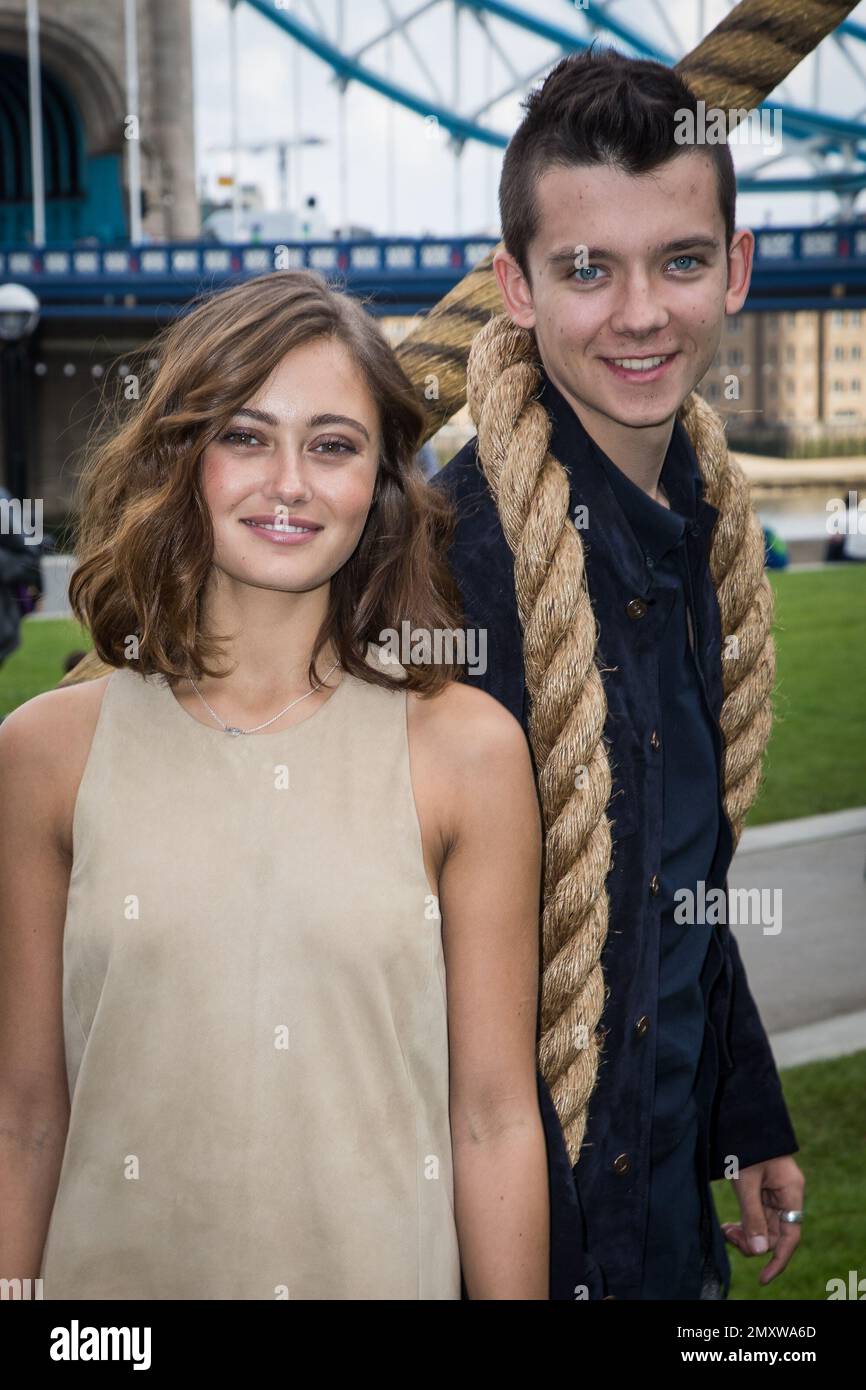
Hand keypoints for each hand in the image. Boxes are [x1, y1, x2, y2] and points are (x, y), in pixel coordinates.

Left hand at [721, 1155, 803, 1284]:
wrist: (740, 1116)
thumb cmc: (744, 1143)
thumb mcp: (745, 1180)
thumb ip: (751, 1215)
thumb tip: (756, 1251)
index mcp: (791, 1190)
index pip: (790, 1236)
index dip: (777, 1259)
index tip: (762, 1278)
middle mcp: (787, 1193)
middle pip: (775, 1232)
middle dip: (752, 1241)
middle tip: (728, 1236)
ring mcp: (775, 1191)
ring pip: (764, 1225)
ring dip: (746, 1233)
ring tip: (725, 1231)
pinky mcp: (762, 1189)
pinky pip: (757, 1215)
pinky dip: (744, 1222)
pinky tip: (729, 1225)